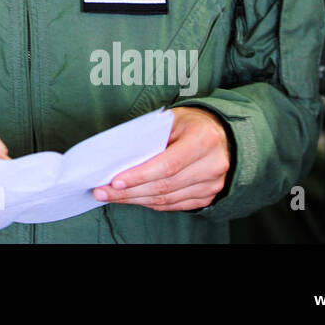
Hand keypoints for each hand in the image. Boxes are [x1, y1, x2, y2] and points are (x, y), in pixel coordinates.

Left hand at [92, 107, 229, 211]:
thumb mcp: (174, 118)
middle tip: (102, 192)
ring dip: (136, 200)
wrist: (222, 134)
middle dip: (129, 192)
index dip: (140, 176)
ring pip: (168, 200)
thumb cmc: (191, 123)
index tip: (115, 181)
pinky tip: (133, 198)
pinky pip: (175, 205)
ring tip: (112, 196)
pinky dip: (151, 203)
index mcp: (203, 140)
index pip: (167, 165)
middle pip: (164, 186)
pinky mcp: (208, 196)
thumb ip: (152, 135)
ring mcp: (212, 184)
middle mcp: (212, 165)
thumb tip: (121, 156)